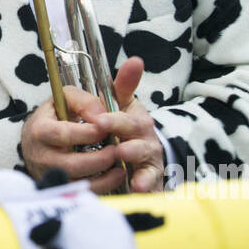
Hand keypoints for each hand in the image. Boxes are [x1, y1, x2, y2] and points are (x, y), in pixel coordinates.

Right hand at [19, 58, 161, 194]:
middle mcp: (41, 157)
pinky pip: (82, 194)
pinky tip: (115, 177)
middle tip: (117, 150)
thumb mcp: (64, 99)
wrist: (36, 141)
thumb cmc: (53, 117)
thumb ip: (83, 100)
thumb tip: (101, 115)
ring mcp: (50, 176)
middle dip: (99, 159)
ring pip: (77, 184)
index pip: (64, 134)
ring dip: (103, 177)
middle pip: (71, 164)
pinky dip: (101, 187)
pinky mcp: (59, 190)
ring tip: (120, 166)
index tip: (107, 128)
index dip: (88, 133)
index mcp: (40, 130)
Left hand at [107, 57, 164, 192]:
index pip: (127, 117)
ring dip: (135, 159)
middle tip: (110, 136)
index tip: (99, 120)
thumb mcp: (123, 107)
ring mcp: (149, 161)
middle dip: (125, 136)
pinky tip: (137, 188)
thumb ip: (124, 86)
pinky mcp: (149, 181)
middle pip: (138, 135)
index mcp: (137, 120)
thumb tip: (136, 60)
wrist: (142, 161)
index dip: (114, 118)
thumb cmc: (126, 131)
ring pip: (145, 158)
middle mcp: (146, 139)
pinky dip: (144, 184)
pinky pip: (149, 182)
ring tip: (124, 159)